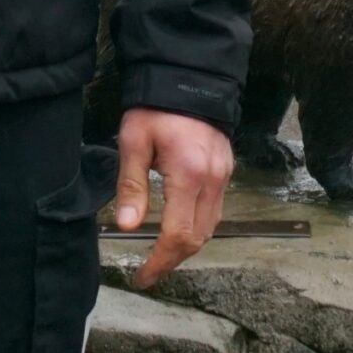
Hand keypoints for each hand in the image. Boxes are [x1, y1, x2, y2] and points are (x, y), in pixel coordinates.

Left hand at [111, 106, 233, 289]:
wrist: (188, 76)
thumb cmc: (156, 107)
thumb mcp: (134, 141)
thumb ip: (131, 185)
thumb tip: (126, 226)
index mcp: (189, 174)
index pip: (177, 234)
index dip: (160, 261)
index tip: (142, 276)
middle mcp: (213, 179)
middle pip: (198, 238)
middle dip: (172, 259)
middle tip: (148, 270)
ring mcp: (224, 175)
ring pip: (211, 227)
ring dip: (187, 246)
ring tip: (160, 254)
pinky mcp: (227, 169)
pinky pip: (215, 210)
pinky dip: (198, 227)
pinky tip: (178, 228)